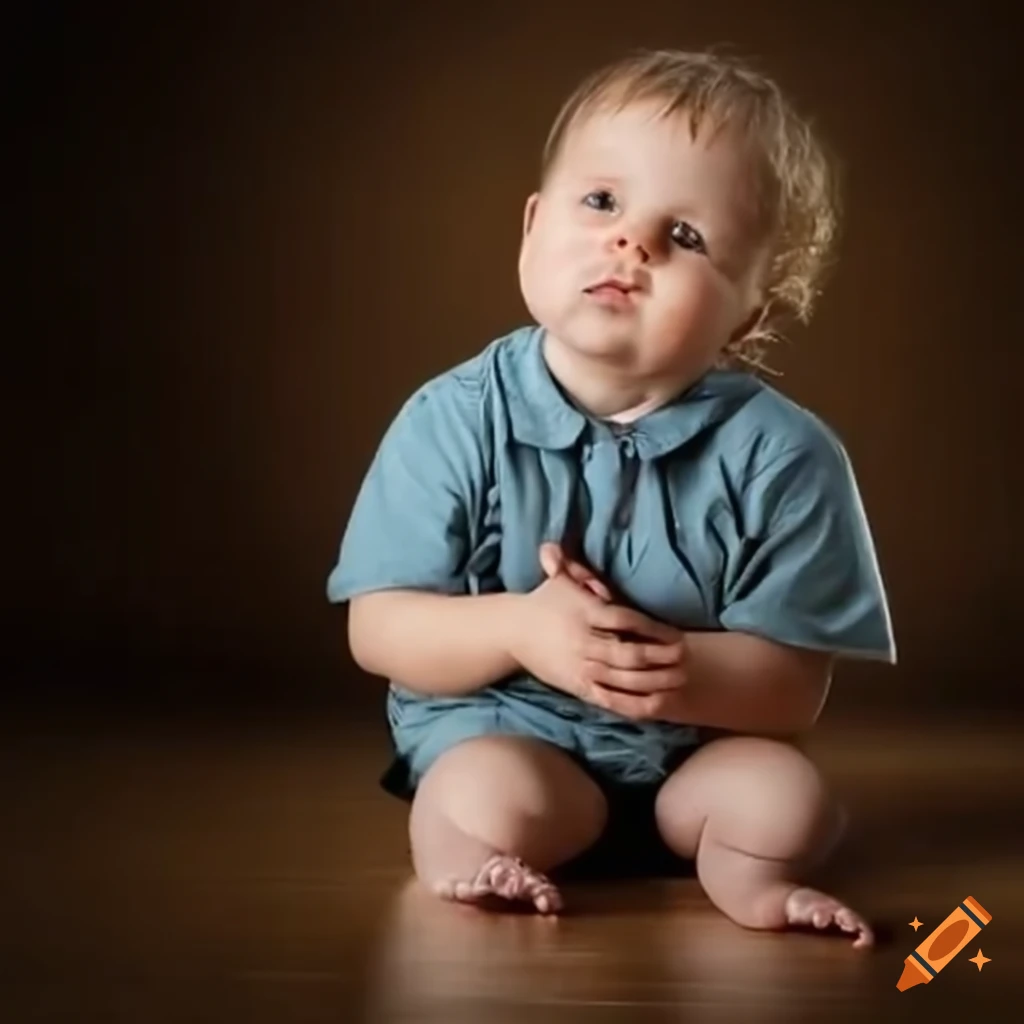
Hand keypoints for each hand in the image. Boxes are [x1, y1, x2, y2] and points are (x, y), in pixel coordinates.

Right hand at [536, 544, 690, 722]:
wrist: (513, 633)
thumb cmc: (544, 602)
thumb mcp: (557, 579)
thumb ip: (565, 563)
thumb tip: (554, 548)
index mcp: (585, 614)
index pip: (626, 621)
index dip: (655, 629)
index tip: (676, 635)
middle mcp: (584, 643)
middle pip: (630, 653)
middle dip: (662, 656)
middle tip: (686, 656)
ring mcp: (582, 668)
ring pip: (625, 679)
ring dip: (657, 680)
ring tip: (680, 677)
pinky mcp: (578, 688)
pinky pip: (611, 700)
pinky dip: (636, 704)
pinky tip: (658, 702)